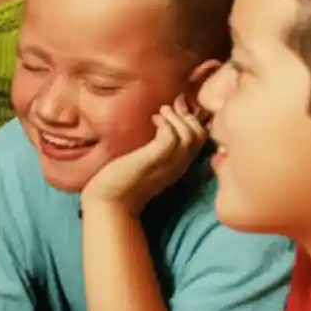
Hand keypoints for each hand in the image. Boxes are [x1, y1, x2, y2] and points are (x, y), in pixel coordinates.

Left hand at [82, 95, 208, 215]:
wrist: (109, 203)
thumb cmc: (123, 180)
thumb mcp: (147, 160)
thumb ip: (156, 146)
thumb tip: (159, 120)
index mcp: (179, 165)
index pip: (201, 139)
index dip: (192, 119)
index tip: (175, 109)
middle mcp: (179, 165)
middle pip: (201, 134)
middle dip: (187, 115)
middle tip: (169, 108)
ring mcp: (168, 163)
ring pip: (190, 134)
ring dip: (176, 117)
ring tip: (160, 112)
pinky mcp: (153, 160)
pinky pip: (171, 137)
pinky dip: (166, 123)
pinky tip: (153, 120)